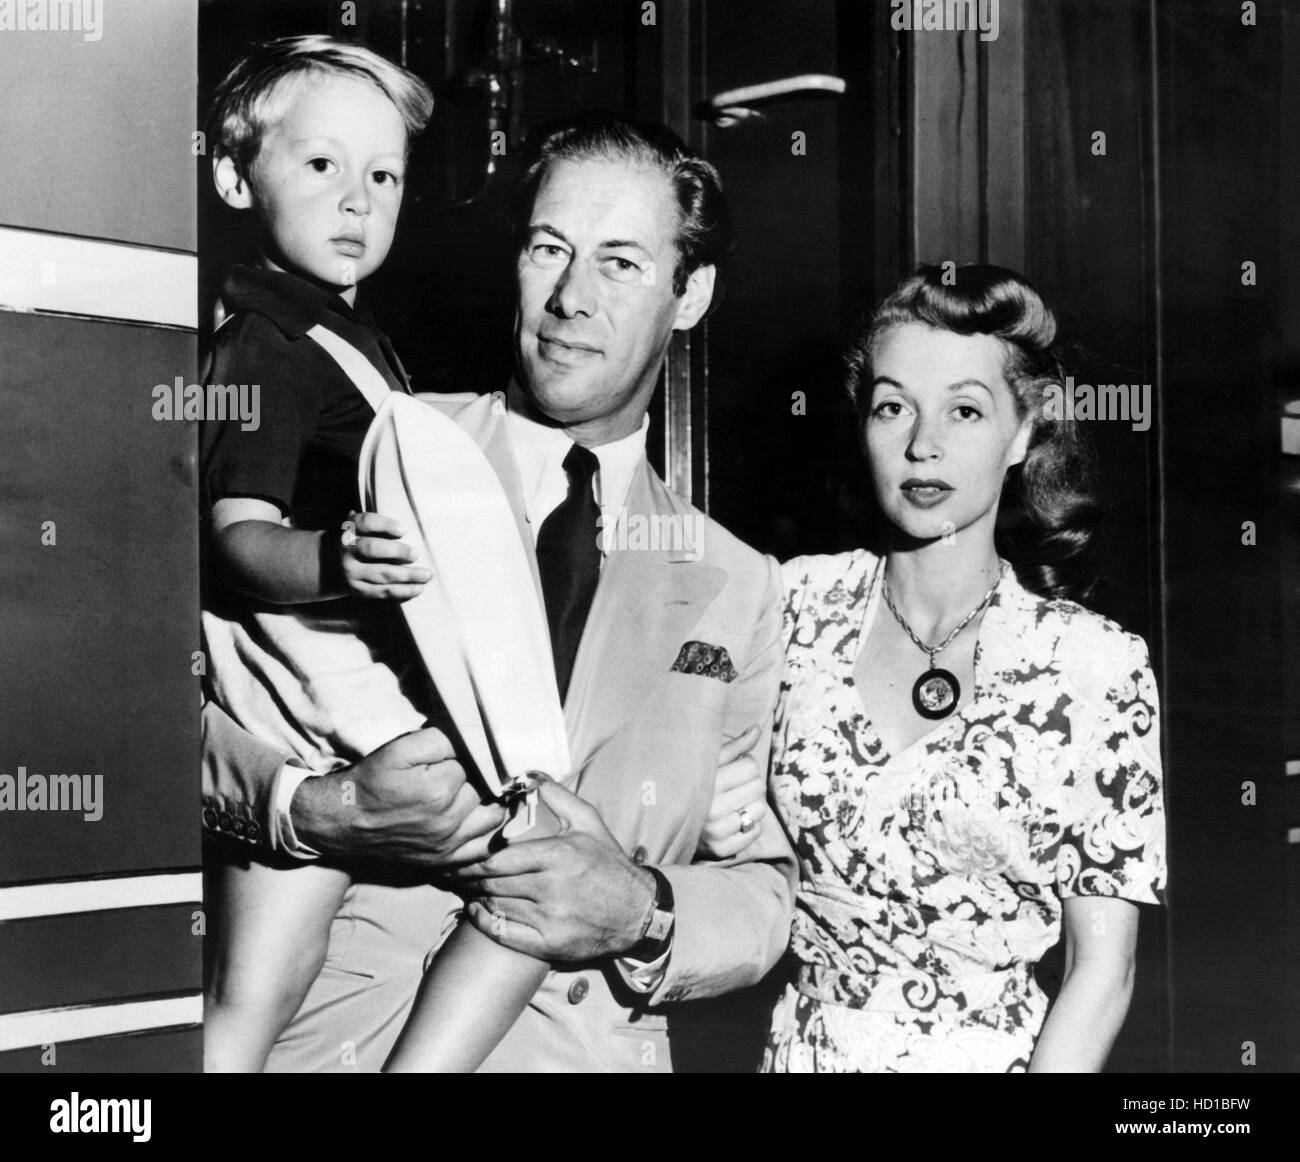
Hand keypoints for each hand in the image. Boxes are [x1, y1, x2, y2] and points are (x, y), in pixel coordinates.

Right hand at [292, 727, 504, 867]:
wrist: (342, 820)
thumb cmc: (371, 780)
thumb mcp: (400, 748)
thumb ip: (442, 738)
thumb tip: (476, 734)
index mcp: (438, 790)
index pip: (478, 761)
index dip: (471, 751)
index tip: (462, 750)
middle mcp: (447, 822)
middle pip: (487, 788)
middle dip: (480, 774)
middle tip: (464, 768)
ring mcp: (447, 846)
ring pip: (493, 816)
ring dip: (489, 800)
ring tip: (475, 788)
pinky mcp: (444, 861)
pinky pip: (483, 848)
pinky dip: (488, 832)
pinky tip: (478, 816)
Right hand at [338, 510, 430, 600]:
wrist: (330, 564)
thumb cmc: (358, 541)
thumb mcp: (361, 528)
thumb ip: (380, 526)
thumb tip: (409, 532)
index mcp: (350, 528)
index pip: (366, 522)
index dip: (385, 525)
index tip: (404, 530)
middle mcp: (346, 549)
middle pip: (372, 548)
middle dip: (397, 552)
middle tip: (416, 554)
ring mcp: (350, 572)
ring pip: (381, 574)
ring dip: (407, 576)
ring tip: (426, 575)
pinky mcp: (357, 590)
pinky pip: (382, 592)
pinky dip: (402, 592)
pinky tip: (417, 589)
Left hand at [449, 780, 655, 961]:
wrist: (640, 912)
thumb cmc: (610, 864)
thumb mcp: (589, 822)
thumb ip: (558, 797)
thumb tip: (530, 776)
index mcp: (559, 855)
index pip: (501, 859)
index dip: (476, 859)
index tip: (463, 856)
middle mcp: (553, 889)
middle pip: (494, 884)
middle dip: (472, 878)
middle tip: (457, 872)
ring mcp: (551, 920)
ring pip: (497, 907)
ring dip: (478, 897)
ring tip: (468, 888)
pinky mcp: (550, 945)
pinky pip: (505, 934)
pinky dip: (486, 922)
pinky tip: (479, 912)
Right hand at [696, 725, 768, 860]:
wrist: (666, 819)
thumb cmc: (693, 782)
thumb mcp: (709, 760)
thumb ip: (735, 745)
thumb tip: (757, 729)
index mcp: (706, 782)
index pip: (751, 767)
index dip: (746, 764)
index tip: (734, 767)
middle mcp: (711, 809)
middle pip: (758, 787)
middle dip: (750, 782)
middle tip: (735, 785)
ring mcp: (716, 832)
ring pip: (760, 810)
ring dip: (752, 803)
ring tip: (735, 801)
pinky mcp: (721, 850)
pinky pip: (754, 831)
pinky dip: (750, 824)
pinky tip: (735, 818)